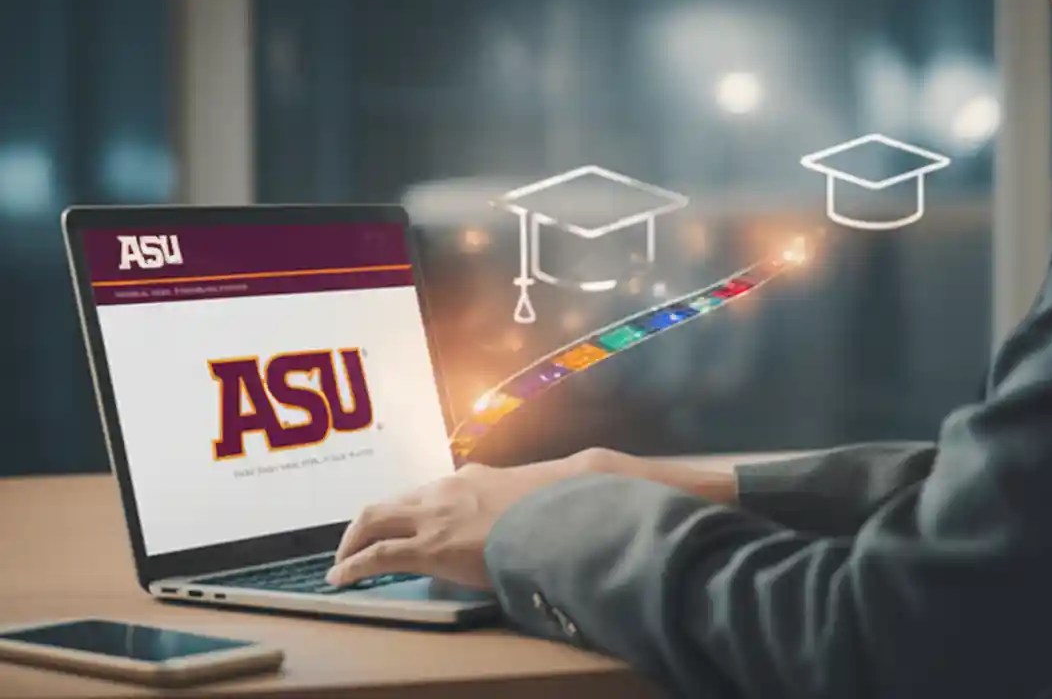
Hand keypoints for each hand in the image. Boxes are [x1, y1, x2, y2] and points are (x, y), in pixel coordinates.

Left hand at [326, 448, 737, 588]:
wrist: (573, 512)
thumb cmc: (587, 500)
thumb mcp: (607, 484)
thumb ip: (630, 486)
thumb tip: (707, 486)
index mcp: (490, 477)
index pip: (446, 487)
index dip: (425, 503)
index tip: (417, 516)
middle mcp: (457, 487)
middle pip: (399, 496)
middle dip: (372, 518)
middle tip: (358, 541)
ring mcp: (441, 512)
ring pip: (377, 518)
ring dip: (354, 539)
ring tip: (341, 561)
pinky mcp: (433, 545)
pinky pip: (379, 554)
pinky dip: (355, 564)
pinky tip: (341, 578)